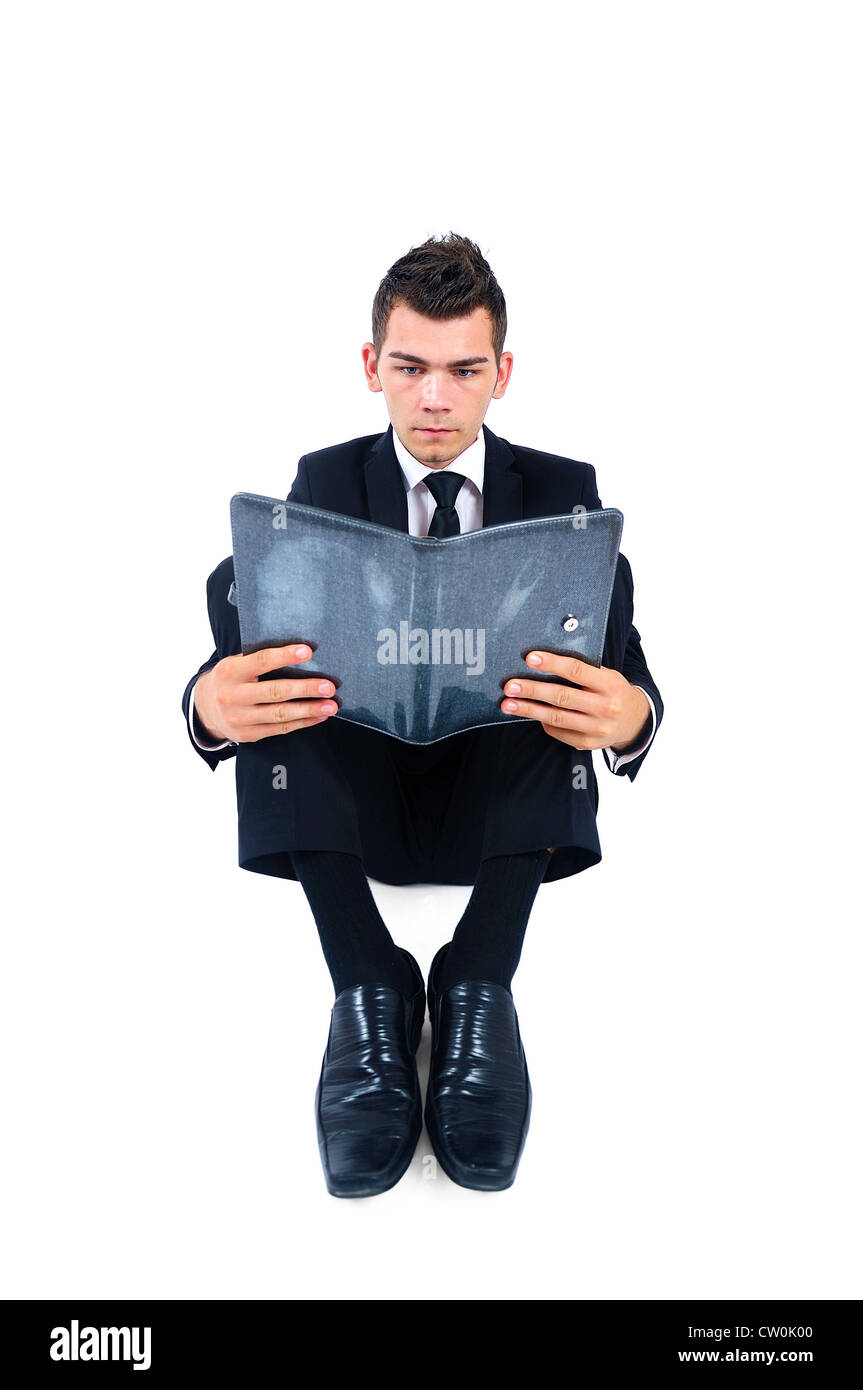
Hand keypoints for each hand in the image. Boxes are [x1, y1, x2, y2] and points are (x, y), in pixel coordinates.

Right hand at [193, 643, 338, 742]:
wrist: (205, 708)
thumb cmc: (230, 679)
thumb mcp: (236, 664)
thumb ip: (258, 660)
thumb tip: (300, 653)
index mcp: (230, 672)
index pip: (261, 661)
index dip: (285, 656)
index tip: (308, 652)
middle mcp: (232, 696)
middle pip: (274, 692)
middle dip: (305, 689)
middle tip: (328, 686)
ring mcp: (239, 718)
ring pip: (280, 714)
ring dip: (309, 710)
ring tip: (330, 705)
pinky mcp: (248, 734)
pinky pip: (280, 729)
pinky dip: (302, 722)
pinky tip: (318, 716)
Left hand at [500, 650, 650, 753]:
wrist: (634, 721)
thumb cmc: (613, 692)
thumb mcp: (606, 676)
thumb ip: (583, 670)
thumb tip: (544, 662)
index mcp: (610, 685)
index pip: (577, 671)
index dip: (552, 664)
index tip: (530, 658)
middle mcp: (605, 708)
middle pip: (562, 697)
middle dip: (533, 690)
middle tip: (510, 686)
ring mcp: (596, 728)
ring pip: (555, 717)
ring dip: (528, 709)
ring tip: (508, 703)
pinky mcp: (586, 743)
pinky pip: (557, 731)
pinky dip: (542, 721)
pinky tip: (530, 713)